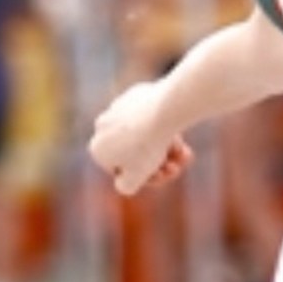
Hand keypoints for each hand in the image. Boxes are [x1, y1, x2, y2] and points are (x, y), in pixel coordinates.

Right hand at [88, 81, 193, 195]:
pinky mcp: (136, 94)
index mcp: (97, 148)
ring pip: (145, 135)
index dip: (146, 177)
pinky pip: (150, 117)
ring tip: (184, 152)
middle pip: (135, 153)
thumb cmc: (147, 147)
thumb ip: (125, 186)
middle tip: (177, 166)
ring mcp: (118, 108)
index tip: (163, 175)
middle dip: (158, 163)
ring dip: (165, 148)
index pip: (122, 171)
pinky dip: (163, 126)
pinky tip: (177, 132)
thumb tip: (124, 184)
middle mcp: (101, 127)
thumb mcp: (134, 179)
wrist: (163, 110)